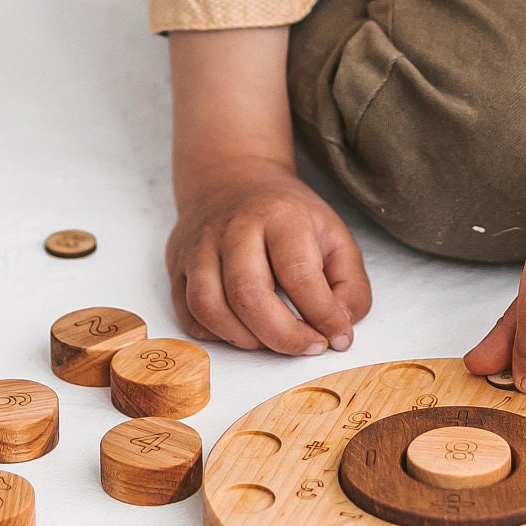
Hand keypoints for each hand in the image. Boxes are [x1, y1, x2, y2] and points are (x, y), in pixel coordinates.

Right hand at [167, 158, 371, 356]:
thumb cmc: (287, 216)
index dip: (322, 315)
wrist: (232, 178)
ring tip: (271, 339)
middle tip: (308, 347)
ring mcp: (199, 246)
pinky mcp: (177, 264)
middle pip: (248, 294)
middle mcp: (233, 228)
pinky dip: (216, 334)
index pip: (298, 274)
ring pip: (209, 307)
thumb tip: (341, 331)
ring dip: (245, 339)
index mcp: (279, 216)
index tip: (338, 337)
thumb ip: (349, 284)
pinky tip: (242, 329)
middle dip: (283, 336)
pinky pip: (188, 314)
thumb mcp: (334, 236)